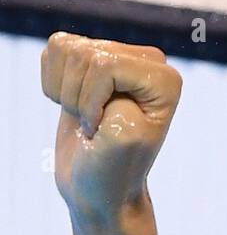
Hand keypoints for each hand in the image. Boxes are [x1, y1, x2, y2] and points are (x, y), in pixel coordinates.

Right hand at [40, 32, 181, 216]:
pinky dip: (53, 83)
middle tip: (96, 127)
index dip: (92, 101)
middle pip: (84, 54)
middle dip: (77, 97)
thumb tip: (102, 63)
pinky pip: (54, 51)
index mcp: (165, 79)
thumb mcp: (123, 135)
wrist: (99, 185)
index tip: (105, 130)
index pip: (105, 65)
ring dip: (65, 91)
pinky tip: (73, 106)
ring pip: (66, 49)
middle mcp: (148, 62)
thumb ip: (119, 96)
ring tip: (87, 118)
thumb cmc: (114, 168)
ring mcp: (118, 58)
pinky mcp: (89, 62)